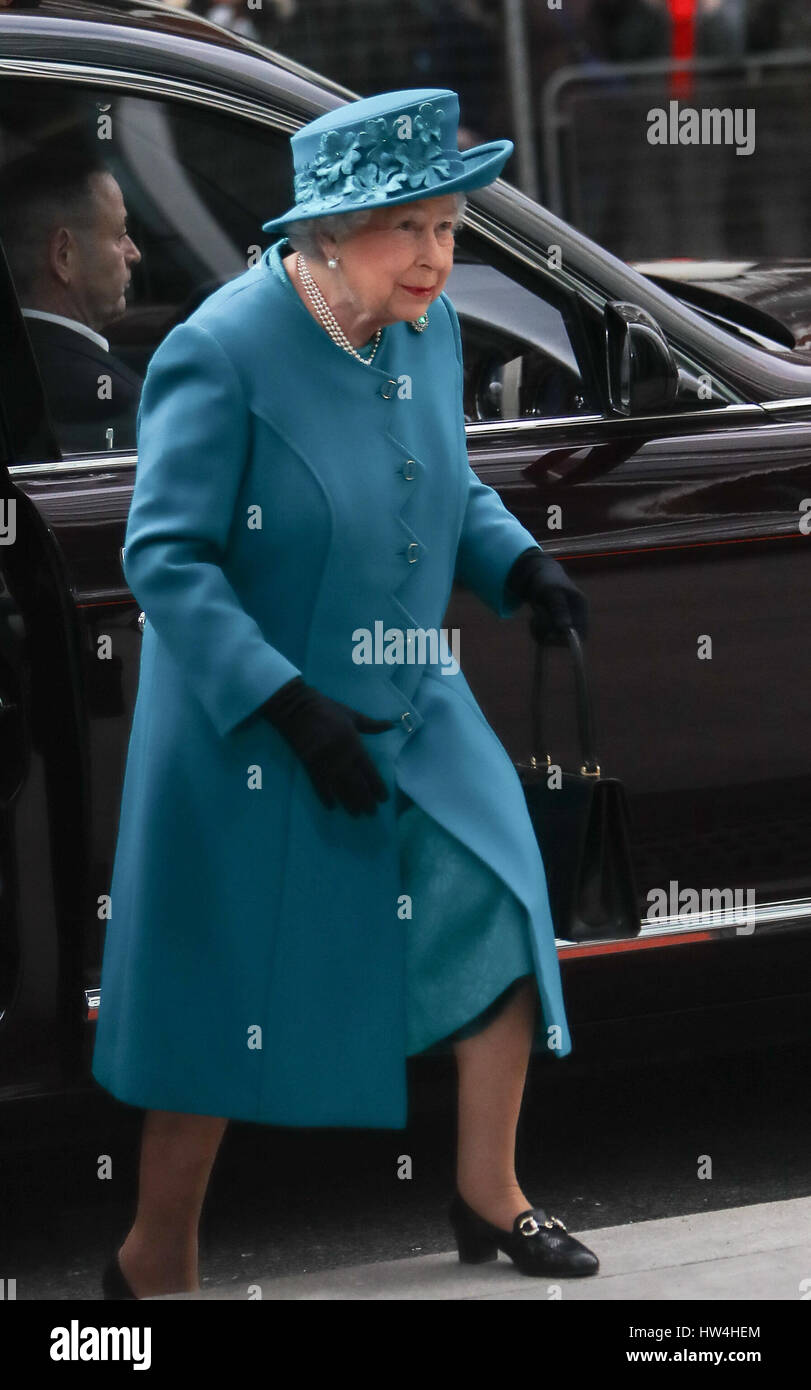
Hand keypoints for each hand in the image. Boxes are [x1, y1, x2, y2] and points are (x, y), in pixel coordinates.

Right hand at [259, 677, 394, 814]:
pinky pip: (319, 786)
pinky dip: (325, 797)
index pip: (369, 771)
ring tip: (357, 814)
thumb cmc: (326, 709)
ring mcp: (325, 763)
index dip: (377, 787)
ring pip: (340, 789)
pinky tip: (331, 807)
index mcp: (354, 744)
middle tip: (372, 812)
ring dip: (350, 803)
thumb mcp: (351, 714)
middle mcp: (342, 758)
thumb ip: (371, 725)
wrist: (297, 707)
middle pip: (357, 785)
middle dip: (365, 800)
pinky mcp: (309, 765)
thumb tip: (391, 725)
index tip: (383, 798)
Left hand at [506, 548, 587, 646]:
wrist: (538, 576)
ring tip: (534, 616)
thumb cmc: (547, 580)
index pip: (581, 634)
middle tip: (536, 619)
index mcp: (581, 607)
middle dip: (548, 632)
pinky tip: (534, 619)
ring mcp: (564, 623)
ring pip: (552, 640)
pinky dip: (536, 630)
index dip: (566, 639)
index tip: (549, 636)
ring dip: (539, 631)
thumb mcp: (552, 592)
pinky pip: (544, 637)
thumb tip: (565, 627)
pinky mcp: (554, 626)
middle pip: (565, 640)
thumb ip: (559, 608)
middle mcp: (575, 618)